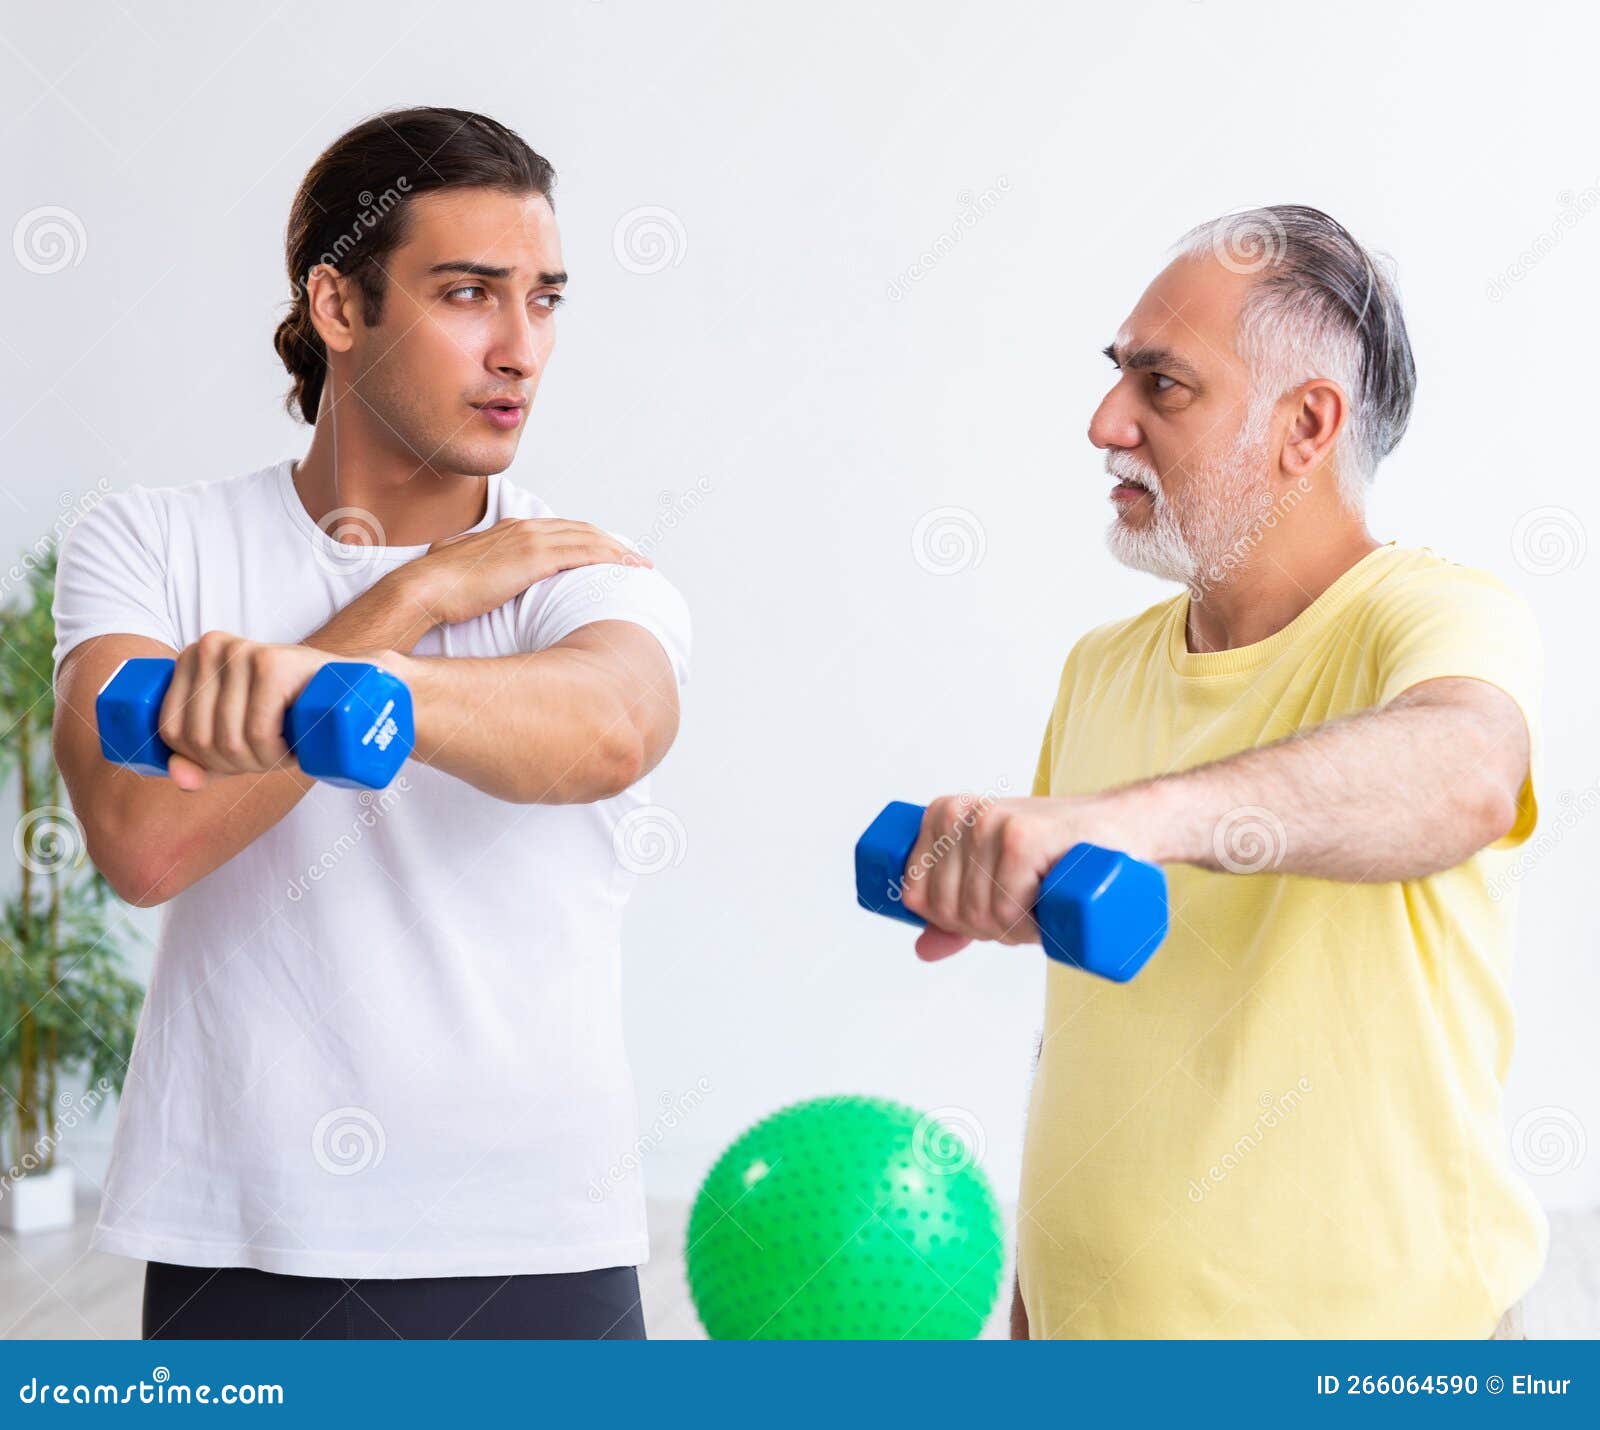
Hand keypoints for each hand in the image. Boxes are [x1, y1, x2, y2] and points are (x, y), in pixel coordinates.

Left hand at [156, 632, 338, 790]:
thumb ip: (199, 757)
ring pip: (230, 740)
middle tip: (272, 755)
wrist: (352, 681)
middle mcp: (209, 647)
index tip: (244, 755)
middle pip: (202, 739)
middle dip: (238, 765)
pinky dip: (275, 754)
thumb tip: (179, 777)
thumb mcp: (238, 732)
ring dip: (262, 763)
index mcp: (189, 657)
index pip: (173, 731)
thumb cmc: (291, 707)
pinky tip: (293, 748)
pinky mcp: (273, 662)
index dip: (205, 761)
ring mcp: (241, 651)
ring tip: (286, 751)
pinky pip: (257, 732)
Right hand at [396, 518, 650, 627]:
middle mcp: (523, 528)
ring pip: (588, 539)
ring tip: (640, 565)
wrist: (423, 590)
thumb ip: (475, 567)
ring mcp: (530, 539)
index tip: (606, 553)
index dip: (586, 541)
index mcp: (507, 531)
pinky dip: (612, 557)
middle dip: (610, 543)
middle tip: (634, 559)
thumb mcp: (459, 572)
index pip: (558, 531)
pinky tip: (628, 568)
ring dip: (618, 550)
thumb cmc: (437, 591)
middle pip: (580, 530)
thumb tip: (474, 575)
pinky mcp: (535, 556)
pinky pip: (585, 552)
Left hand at [898, 794, 1149, 961]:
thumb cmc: (1057, 853)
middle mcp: (959, 813)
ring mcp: (988, 820)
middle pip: (950, 910)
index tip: (996, 911)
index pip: (920, 897)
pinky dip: (1029, 925)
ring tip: (1042, 910)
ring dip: (1017, 931)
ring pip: (979, 912)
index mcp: (940, 817)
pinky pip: (1006, 905)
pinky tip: (1049, 913)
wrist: (1121, 827)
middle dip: (990, 930)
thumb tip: (923, 950)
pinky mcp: (1023, 834)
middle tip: (1028, 913)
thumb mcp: (996, 878)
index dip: (958, 922)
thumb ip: (955, 910)